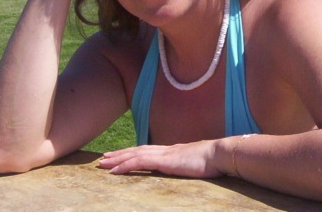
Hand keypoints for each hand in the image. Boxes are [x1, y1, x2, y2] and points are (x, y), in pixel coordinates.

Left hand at [99, 141, 222, 178]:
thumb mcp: (195, 163)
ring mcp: (163, 154)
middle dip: (119, 154)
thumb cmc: (212, 161)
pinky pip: (140, 162)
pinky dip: (125, 165)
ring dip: (117, 159)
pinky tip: (114, 170)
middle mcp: (164, 150)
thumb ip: (187, 164)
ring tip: (103, 164)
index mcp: (171, 151)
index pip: (146, 150)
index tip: (119, 156)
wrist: (218, 154)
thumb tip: (186, 167)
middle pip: (136, 150)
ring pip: (134, 155)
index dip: (131, 153)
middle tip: (103, 158)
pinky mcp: (164, 161)